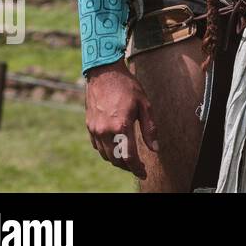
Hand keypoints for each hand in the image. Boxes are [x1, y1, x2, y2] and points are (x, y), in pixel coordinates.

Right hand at [85, 61, 157, 177]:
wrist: (104, 73)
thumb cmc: (127, 86)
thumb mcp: (145, 105)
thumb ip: (150, 128)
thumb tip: (155, 148)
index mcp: (121, 126)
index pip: (129, 157)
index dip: (137, 168)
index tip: (143, 172)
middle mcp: (105, 131)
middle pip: (116, 160)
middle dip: (127, 166)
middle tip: (137, 166)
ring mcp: (95, 130)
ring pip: (106, 155)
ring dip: (117, 160)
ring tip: (128, 158)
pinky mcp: (89, 126)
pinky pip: (98, 146)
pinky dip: (107, 151)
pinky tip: (116, 147)